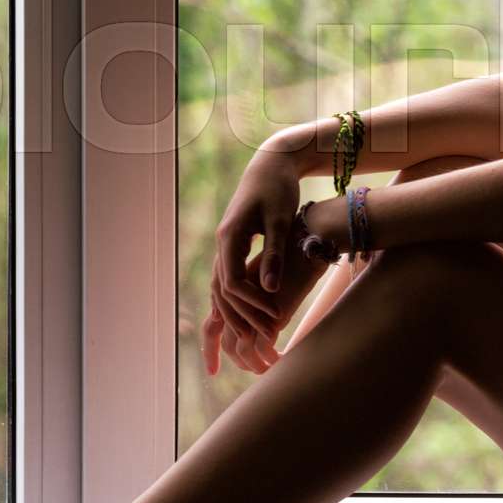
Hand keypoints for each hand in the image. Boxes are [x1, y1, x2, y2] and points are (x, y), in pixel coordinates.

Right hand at [203, 145, 316, 375]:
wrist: (271, 164)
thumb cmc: (279, 188)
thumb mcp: (280, 221)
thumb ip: (274, 255)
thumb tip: (270, 290)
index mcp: (230, 236)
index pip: (232, 282)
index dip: (251, 303)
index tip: (275, 316)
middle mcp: (222, 242)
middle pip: (222, 290)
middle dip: (241, 316)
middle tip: (263, 338)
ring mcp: (226, 244)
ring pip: (222, 287)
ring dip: (236, 312)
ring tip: (253, 338)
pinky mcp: (234, 243)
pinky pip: (229, 278)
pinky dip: (237, 299)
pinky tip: (250, 314)